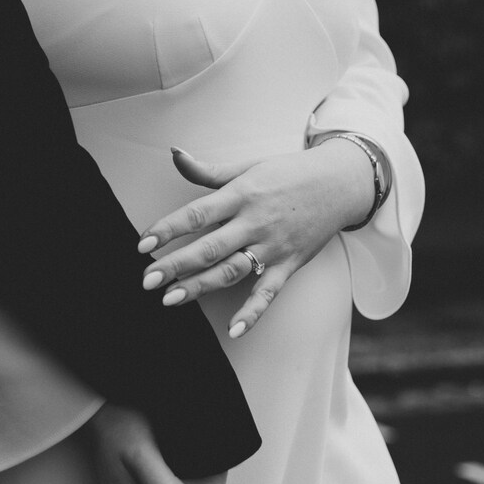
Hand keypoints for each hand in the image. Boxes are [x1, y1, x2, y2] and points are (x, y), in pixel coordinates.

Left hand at [136, 143, 373, 336]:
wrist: (341, 184)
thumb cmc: (288, 174)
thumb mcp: (248, 167)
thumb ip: (208, 170)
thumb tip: (175, 153)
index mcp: (241, 194)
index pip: (198, 213)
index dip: (169, 228)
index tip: (143, 243)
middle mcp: (255, 222)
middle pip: (210, 247)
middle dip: (176, 264)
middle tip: (147, 279)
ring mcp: (273, 246)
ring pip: (232, 270)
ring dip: (200, 286)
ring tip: (169, 299)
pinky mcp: (289, 265)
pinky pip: (268, 292)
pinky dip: (253, 312)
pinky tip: (235, 330)